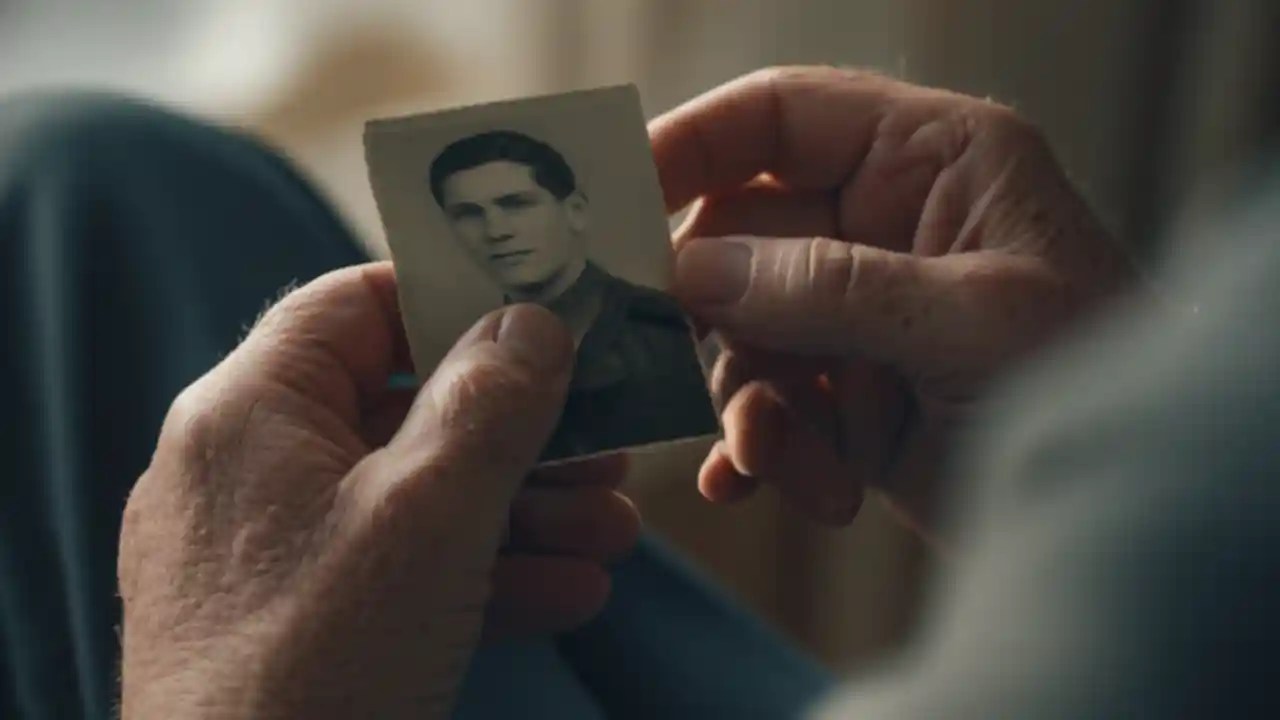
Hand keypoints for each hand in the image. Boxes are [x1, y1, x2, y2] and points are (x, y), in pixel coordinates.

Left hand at [117, 263, 638, 718]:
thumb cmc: (318, 668)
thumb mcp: (430, 518)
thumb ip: (490, 405)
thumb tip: (532, 322)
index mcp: (251, 412)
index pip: (355, 304)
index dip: (454, 299)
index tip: (545, 316)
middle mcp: (251, 470)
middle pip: (404, 405)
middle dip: (521, 432)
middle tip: (606, 442)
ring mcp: (270, 552)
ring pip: (414, 495)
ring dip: (522, 510)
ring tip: (611, 530)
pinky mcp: (297, 621)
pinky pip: (399, 568)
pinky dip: (482, 573)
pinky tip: (570, 592)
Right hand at [653, 67, 1137, 535]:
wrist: (1130, 516)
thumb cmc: (1096, 382)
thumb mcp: (969, 322)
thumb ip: (827, 288)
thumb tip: (691, 267)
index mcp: (932, 159)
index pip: (782, 115)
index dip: (693, 142)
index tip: (614, 192)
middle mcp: (886, 226)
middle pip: (740, 235)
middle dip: (717, 315)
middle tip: (695, 367)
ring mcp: (861, 313)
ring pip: (742, 332)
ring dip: (751, 403)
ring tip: (791, 460)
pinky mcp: (848, 392)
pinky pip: (765, 402)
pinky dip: (762, 448)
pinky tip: (772, 485)